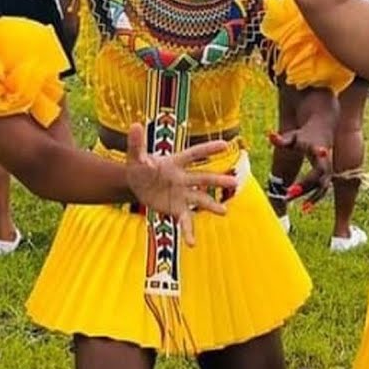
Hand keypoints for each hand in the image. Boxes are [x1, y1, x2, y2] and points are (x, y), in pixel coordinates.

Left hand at [124, 125, 236, 245]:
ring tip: (224, 212)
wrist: (136, 183)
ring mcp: (182, 194)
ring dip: (211, 206)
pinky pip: (186, 221)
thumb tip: (134, 124)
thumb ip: (137, 143)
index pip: (194, 154)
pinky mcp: (177, 209)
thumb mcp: (135, 156)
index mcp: (175, 163)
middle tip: (233, 182)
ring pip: (200, 200)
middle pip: (202, 178)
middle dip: (217, 180)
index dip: (208, 149)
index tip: (225, 144)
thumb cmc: (139, 166)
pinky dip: (189, 232)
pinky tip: (191, 243)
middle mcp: (183, 178)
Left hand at [269, 120, 334, 208]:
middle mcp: (326, 162)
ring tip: (302, 209)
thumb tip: (270, 135)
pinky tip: (304, 208)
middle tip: (288, 196)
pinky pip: (322, 189)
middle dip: (305, 189)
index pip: (316, 164)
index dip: (309, 176)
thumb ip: (282, 139)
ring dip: (313, 198)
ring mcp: (328, 170)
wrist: (323, 130)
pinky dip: (314, 198)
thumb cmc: (304, 134)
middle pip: (319, 179)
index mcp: (318, 151)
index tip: (295, 184)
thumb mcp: (293, 136)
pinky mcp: (327, 175)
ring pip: (323, 188)